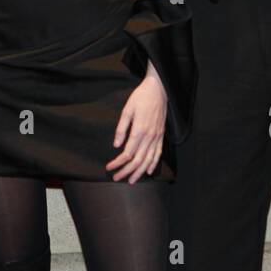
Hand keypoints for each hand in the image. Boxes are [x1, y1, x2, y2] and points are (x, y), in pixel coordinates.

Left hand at [106, 66, 166, 183]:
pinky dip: (153, 164)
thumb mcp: (127, 110)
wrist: (158, 90)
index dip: (117, 163)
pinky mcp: (161, 135)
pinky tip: (148, 171)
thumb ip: (121, 128)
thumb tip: (116, 145)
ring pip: (148, 160)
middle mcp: (149, 136)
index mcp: (139, 130)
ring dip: (139, 172)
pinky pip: (158, 153)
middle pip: (137, 160)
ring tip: (131, 181)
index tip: (109, 167)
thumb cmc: (140, 98)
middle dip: (126, 171)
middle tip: (116, 178)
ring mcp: (157, 137)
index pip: (127, 153)